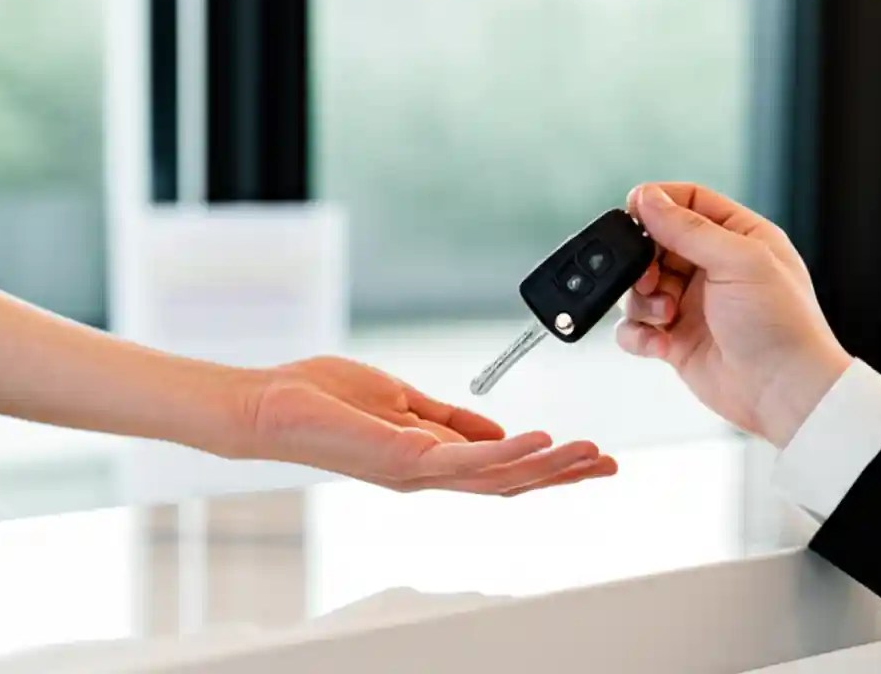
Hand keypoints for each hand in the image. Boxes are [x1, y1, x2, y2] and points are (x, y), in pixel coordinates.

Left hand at [224, 356, 616, 495]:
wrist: (268, 404)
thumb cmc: (322, 399)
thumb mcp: (402, 401)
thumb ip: (449, 418)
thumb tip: (499, 430)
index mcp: (431, 459)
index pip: (501, 467)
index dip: (549, 465)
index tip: (593, 456)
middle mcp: (428, 474)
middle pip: (509, 482)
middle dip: (563, 475)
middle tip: (611, 466)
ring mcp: (415, 471)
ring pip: (496, 477)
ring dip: (548, 466)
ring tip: (592, 454)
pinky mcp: (400, 457)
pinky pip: (464, 458)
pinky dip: (506, 451)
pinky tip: (539, 440)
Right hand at [615, 183, 851, 446]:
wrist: (784, 393)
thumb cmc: (781, 325)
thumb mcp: (739, 261)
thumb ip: (688, 228)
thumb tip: (647, 197)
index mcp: (738, 236)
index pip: (689, 201)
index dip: (658, 202)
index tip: (632, 210)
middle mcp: (713, 267)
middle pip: (655, 244)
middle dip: (643, 260)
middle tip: (649, 277)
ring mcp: (692, 304)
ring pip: (640, 286)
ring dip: (643, 301)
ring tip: (666, 316)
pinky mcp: (676, 339)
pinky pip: (637, 327)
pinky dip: (639, 335)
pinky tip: (661, 345)